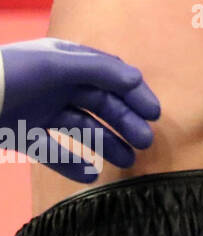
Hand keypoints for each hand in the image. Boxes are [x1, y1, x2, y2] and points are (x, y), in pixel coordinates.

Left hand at [0, 38, 159, 182]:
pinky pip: (52, 149)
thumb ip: (99, 70)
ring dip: (106, 143)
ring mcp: (38, 110)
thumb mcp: (55, 65)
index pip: (110, 76)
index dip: (134, 93)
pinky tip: (90, 174)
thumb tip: (136, 78)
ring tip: (126, 161)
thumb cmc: (8, 74)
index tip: (154, 114)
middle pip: (100, 103)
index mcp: (65, 61)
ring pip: (82, 127)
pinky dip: (72, 162)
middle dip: (124, 122)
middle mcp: (56, 84)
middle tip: (145, 142)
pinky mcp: (21, 134)